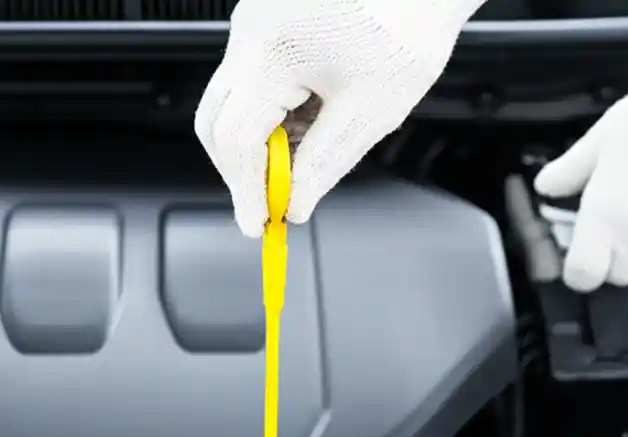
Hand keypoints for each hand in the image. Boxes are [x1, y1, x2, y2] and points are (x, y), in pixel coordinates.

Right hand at [196, 0, 485, 237]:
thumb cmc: (409, 22)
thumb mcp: (370, 110)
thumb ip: (323, 163)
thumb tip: (294, 204)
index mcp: (271, 51)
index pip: (237, 139)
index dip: (246, 191)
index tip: (260, 225)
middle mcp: (251, 30)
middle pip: (218, 120)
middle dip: (244, 168)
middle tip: (276, 200)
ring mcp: (255, 21)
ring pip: (232, 100)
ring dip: (261, 139)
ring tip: (307, 154)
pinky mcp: (268, 20)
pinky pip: (252, 77)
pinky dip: (273, 111)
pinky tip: (311, 119)